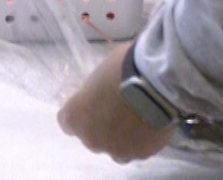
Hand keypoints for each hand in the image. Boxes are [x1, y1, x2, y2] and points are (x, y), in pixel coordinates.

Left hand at [58, 43, 173, 163]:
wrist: (156, 84)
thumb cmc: (122, 68)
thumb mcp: (103, 68)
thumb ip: (99, 85)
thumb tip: (105, 81)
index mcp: (75, 116)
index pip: (67, 121)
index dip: (79, 112)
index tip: (90, 102)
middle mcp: (91, 139)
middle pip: (92, 137)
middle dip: (101, 125)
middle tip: (117, 108)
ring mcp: (117, 150)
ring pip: (116, 148)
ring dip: (122, 138)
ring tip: (137, 119)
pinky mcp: (142, 154)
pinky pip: (139, 149)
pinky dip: (143, 139)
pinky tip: (152, 123)